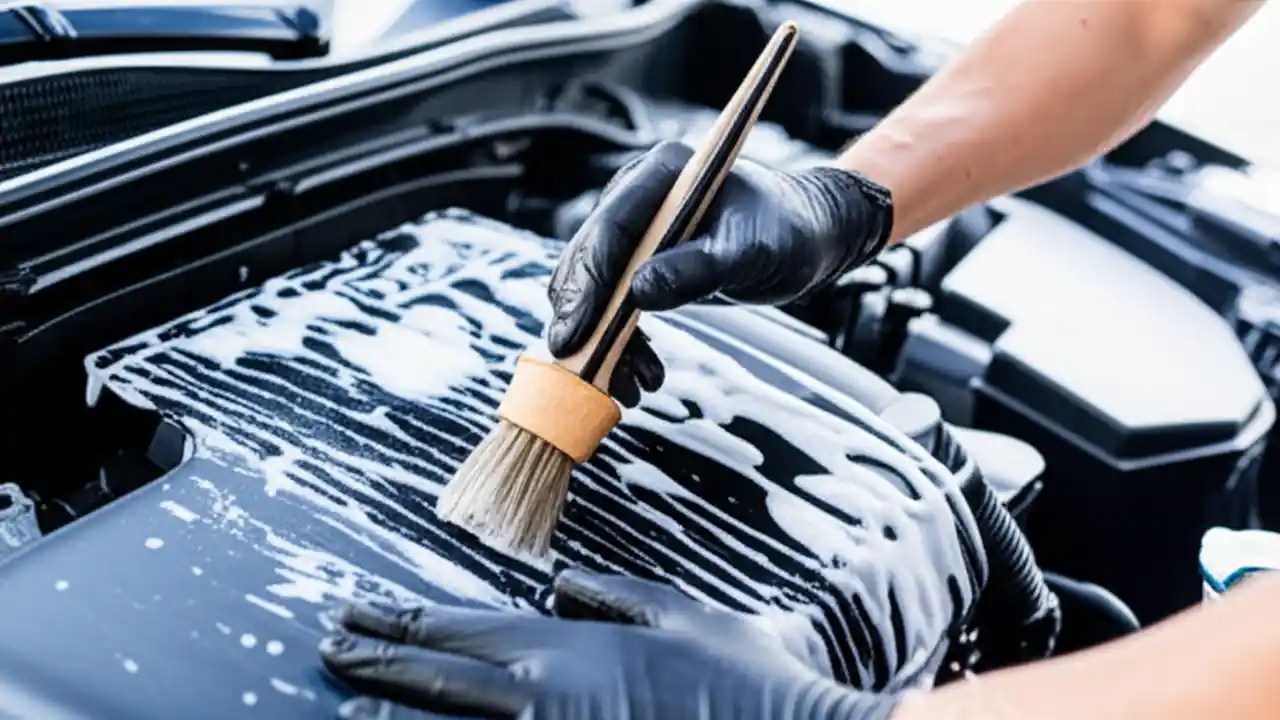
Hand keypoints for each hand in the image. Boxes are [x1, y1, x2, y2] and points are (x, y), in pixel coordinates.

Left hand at [319, 568, 899, 719]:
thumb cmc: (742, 677)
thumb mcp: (679, 617)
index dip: (402, 624)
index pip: (462, 632)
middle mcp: (544, 700)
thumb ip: (612, 597)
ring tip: (346, 707)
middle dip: (379, 663)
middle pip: (440, 680)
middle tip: (329, 649)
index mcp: (568, 649)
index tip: (357, 613)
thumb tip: (560, 584)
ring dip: (395, 716)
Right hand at [546, 141, 892, 398]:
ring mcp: (636, 229)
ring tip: (632, 385)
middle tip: (586, 372)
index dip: (586, 284)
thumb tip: (637, 293)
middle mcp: (638, 196)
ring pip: (595, 290)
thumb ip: (698, 268)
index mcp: (662, 175)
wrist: (809, 237)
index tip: (574, 335)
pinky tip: (642, 375)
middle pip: (588, 261)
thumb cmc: (788, 232)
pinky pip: (614, 305)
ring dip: (604, 341)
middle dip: (586, 321)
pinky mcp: (640, 261)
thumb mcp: (750, 252)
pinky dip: (621, 343)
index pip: (609, 228)